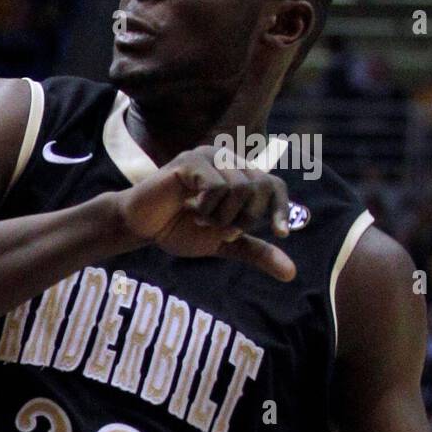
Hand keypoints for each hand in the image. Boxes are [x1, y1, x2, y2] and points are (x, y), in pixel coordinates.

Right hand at [118, 145, 295, 280]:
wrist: (140, 226)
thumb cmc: (178, 229)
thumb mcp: (223, 243)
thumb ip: (255, 251)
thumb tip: (291, 275)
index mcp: (237, 174)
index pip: (274, 185)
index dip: (281, 208)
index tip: (281, 233)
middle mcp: (227, 159)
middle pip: (261, 189)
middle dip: (243, 219)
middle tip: (216, 227)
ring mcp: (209, 156)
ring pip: (241, 189)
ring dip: (221, 216)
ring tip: (199, 217)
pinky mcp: (192, 160)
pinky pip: (219, 187)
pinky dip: (208, 208)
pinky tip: (189, 210)